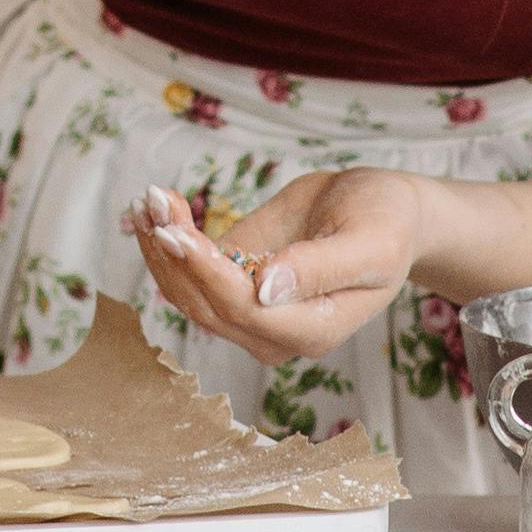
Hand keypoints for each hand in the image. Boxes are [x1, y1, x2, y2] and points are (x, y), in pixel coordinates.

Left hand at [133, 167, 424, 370]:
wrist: (383, 211)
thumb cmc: (386, 224)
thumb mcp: (370, 244)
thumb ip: (321, 270)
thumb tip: (266, 290)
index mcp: (311, 329)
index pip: (243, 309)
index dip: (204, 272)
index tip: (173, 231)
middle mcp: (275, 332)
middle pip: (207, 305)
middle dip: (173, 254)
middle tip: (151, 200)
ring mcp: (252, 311)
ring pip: (189, 294)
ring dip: (161, 249)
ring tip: (146, 200)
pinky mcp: (236, 282)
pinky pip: (191, 275)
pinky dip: (167, 244)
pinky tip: (152, 208)